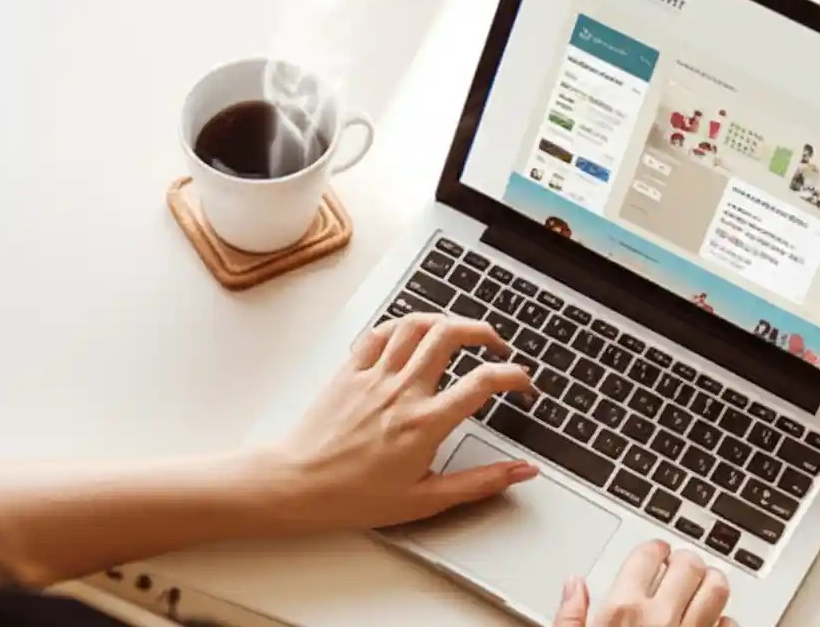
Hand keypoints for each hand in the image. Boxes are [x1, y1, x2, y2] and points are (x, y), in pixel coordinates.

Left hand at [269, 314, 538, 530]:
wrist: (295, 486)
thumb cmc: (353, 498)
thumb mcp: (426, 500)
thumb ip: (480, 482)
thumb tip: (521, 471)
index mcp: (425, 423)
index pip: (483, 383)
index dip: (515, 377)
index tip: (524, 384)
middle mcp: (402, 391)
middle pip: (451, 335)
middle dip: (484, 332)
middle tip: (497, 346)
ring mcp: (374, 376)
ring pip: (416, 324)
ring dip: (446, 320)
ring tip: (461, 332)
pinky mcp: (350, 371)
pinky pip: (381, 332)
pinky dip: (404, 325)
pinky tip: (413, 334)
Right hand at [553, 540, 733, 626]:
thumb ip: (570, 617)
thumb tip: (573, 585)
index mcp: (622, 612)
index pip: (646, 556)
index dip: (654, 549)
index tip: (656, 552)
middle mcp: (660, 620)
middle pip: (688, 566)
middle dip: (685, 560)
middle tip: (680, 564)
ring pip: (717, 590)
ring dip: (712, 582)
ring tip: (703, 583)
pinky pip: (729, 625)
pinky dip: (724, 620)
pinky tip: (712, 621)